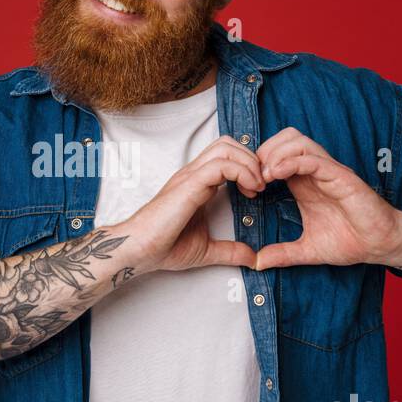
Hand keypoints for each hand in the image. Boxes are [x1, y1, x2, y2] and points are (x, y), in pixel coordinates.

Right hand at [120, 135, 263, 273]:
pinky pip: (221, 165)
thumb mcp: (207, 250)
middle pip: (228, 144)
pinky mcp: (189, 184)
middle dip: (252, 159)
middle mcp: (194, 174)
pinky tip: (250, 190)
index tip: (257, 191)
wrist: (139, 250)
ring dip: (249, 163)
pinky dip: (242, 172)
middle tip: (261, 184)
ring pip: (226, 147)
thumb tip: (253, 258)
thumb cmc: (163, 246)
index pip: (226, 155)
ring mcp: (190, 176)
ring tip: (257, 186)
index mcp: (197, 183)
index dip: (248, 166)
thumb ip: (230, 251)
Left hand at [253, 128, 401, 270]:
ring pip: (297, 142)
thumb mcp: (307, 250)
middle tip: (253, 178)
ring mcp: (328, 171)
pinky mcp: (341, 176)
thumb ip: (282, 254)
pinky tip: (277, 175)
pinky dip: (292, 161)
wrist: (380, 245)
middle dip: (263, 152)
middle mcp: (315, 172)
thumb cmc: (351, 241)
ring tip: (264, 177)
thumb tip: (257, 263)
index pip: (276, 154)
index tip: (246, 188)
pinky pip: (314, 159)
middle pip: (284, 139)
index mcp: (304, 183)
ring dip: (275, 154)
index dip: (256, 165)